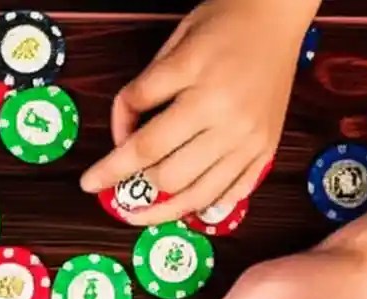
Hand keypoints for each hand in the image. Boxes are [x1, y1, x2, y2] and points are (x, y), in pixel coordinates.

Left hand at [80, 0, 304, 223]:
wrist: (277, 16)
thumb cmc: (221, 25)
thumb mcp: (171, 47)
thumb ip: (141, 93)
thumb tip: (121, 139)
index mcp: (201, 90)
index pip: (145, 143)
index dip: (111, 167)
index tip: (89, 183)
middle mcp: (229, 120)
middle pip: (170, 174)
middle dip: (138, 185)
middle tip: (122, 185)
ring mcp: (251, 139)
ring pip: (200, 194)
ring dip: (165, 209)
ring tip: (143, 211)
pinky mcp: (267, 148)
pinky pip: (234, 192)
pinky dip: (207, 204)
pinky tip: (187, 206)